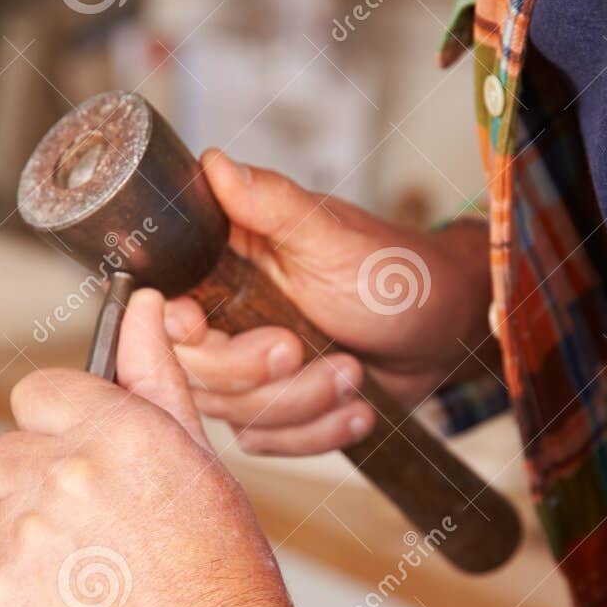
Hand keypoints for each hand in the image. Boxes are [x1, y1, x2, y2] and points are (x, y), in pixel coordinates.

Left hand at [0, 291, 356, 606]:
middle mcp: (61, 481)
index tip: (85, 470)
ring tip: (85, 598)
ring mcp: (16, 548)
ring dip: (18, 555)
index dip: (63, 432)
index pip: (38, 395)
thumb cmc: (228, 596)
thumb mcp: (205, 474)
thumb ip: (159, 384)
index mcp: (119, 436)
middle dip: (36, 495)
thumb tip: (144, 312)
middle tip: (96, 549)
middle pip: (0, 460)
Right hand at [154, 150, 494, 456]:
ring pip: (233, 414)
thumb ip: (270, 204)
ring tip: (353, 374)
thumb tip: (214, 163)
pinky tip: (355, 409)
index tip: (197, 327)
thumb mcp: (331, 235)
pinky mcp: (272, 410)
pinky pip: (268, 442)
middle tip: (302, 350)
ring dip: (303, 402)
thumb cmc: (392, 272)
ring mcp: (246, 370)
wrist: (442, 330)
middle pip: (194, 370)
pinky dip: (318, 432)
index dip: (174, 325)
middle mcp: (225, 319)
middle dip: (255, 372)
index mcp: (225, 265)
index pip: (164, 305)